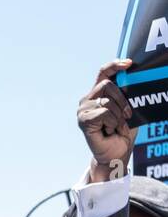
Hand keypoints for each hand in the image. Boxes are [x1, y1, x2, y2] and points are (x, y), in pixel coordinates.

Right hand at [78, 60, 134, 181]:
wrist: (116, 153)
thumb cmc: (123, 131)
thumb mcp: (128, 108)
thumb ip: (126, 94)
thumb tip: (133, 80)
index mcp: (98, 93)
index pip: (103, 72)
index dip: (114, 64)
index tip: (128, 63)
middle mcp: (88, 99)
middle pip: (107, 84)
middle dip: (122, 98)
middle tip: (128, 114)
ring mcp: (83, 110)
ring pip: (107, 100)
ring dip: (118, 114)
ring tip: (115, 126)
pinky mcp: (83, 121)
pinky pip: (104, 113)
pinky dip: (112, 122)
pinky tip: (108, 130)